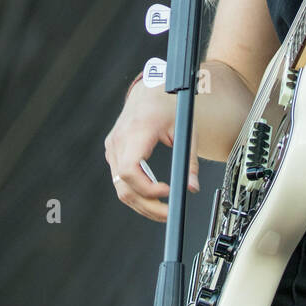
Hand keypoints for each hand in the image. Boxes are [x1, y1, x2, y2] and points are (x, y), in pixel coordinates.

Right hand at [104, 84, 199, 221]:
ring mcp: (112, 147)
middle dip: (146, 205)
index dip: (146, 187)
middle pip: (123, 185)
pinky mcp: (113, 151)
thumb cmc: (168, 106)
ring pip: (119, 187)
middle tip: (167, 214)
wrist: (150, 91)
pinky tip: (151, 198)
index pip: (130, 170)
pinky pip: (119, 179)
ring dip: (140, 203)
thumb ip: (189, 160)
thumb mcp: (185, 131)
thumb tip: (192, 187)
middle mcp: (119, 141)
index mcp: (136, 131)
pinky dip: (135, 192)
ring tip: (162, 211)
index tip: (167, 192)